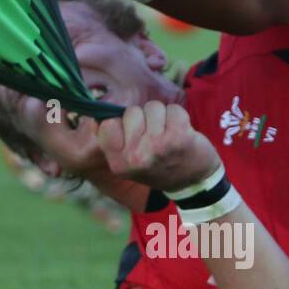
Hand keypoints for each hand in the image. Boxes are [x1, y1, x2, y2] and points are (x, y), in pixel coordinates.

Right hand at [97, 101, 220, 191]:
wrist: (193, 182)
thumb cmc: (157, 164)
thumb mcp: (128, 162)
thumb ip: (113, 141)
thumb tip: (94, 118)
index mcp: (118, 163)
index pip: (107, 124)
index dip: (121, 124)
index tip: (133, 138)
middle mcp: (135, 157)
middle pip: (131, 112)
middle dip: (143, 119)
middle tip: (154, 139)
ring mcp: (157, 147)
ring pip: (152, 107)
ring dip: (162, 117)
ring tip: (168, 135)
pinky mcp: (178, 137)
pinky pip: (173, 109)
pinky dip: (179, 115)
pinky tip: (182, 132)